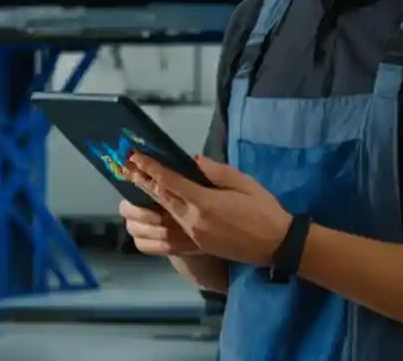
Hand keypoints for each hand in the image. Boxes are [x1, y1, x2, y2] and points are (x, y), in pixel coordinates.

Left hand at [126, 152, 292, 266]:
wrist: (275, 244)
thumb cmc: (263, 210)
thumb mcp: (244, 183)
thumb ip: (217, 171)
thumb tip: (194, 161)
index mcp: (204, 203)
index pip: (170, 181)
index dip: (151, 167)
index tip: (136, 156)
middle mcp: (193, 220)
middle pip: (160, 198)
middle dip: (142, 181)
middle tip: (127, 167)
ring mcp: (193, 235)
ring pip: (163, 215)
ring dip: (146, 200)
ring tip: (135, 187)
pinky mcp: (197, 245)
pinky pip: (170, 231)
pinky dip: (157, 221)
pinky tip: (151, 215)